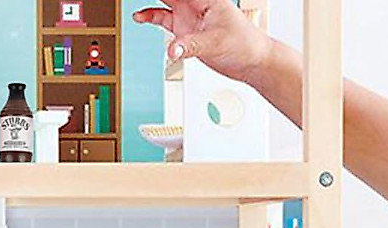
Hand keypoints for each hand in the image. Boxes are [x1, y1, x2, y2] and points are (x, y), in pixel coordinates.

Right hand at [132, 0, 270, 80]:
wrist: (252, 61)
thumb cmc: (244, 44)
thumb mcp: (216, 43)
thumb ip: (191, 45)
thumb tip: (172, 50)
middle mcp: (194, 2)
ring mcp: (188, 15)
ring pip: (162, 0)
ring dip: (148, 2)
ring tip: (135, 9)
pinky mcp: (185, 30)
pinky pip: (162, 19)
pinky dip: (150, 17)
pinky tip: (139, 17)